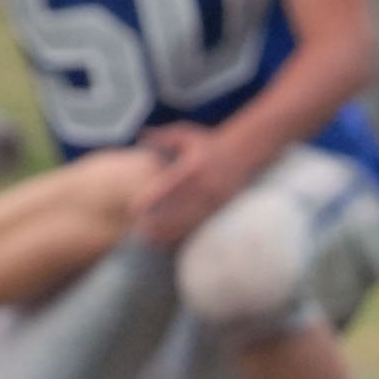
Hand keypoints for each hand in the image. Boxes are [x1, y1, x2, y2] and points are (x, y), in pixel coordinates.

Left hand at [131, 124, 249, 247]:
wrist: (243, 152)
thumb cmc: (208, 143)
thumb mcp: (185, 135)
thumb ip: (162, 137)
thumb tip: (139, 138)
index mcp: (193, 168)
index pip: (168, 187)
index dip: (151, 199)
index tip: (135, 209)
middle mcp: (204, 186)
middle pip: (177, 209)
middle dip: (157, 223)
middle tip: (139, 231)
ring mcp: (214, 201)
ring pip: (188, 222)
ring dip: (169, 233)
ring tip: (151, 242)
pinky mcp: (220, 210)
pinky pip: (200, 226)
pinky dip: (184, 235)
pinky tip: (169, 243)